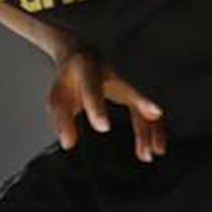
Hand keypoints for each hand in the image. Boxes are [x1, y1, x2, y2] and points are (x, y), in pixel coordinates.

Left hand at [47, 49, 167, 162]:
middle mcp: (113, 74)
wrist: (82, 56)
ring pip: (144, 106)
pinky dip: (153, 130)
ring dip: (151, 130)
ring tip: (149, 155)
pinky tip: (152, 150)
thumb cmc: (69, 80)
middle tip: (144, 146)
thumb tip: (68, 144)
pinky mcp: (133, 94)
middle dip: (141, 119)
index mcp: (87, 69)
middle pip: (132, 95)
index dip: (97, 107)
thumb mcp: (58, 97)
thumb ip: (62, 120)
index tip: (103, 128)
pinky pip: (147, 113)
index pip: (92, 87)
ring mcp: (126, 84)